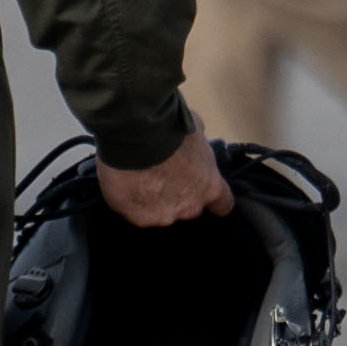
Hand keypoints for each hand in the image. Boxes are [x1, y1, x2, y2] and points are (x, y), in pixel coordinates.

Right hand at [92, 132, 234, 228]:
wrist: (137, 134)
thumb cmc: (170, 128)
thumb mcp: (194, 130)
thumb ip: (197, 146)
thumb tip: (193, 143)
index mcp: (209, 186)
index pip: (223, 204)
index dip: (212, 199)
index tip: (201, 190)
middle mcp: (190, 207)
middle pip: (187, 208)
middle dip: (176, 195)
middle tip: (160, 175)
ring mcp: (163, 216)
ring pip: (158, 212)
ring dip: (151, 199)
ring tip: (136, 177)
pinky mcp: (138, 217)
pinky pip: (134, 211)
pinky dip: (129, 200)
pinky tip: (123, 183)